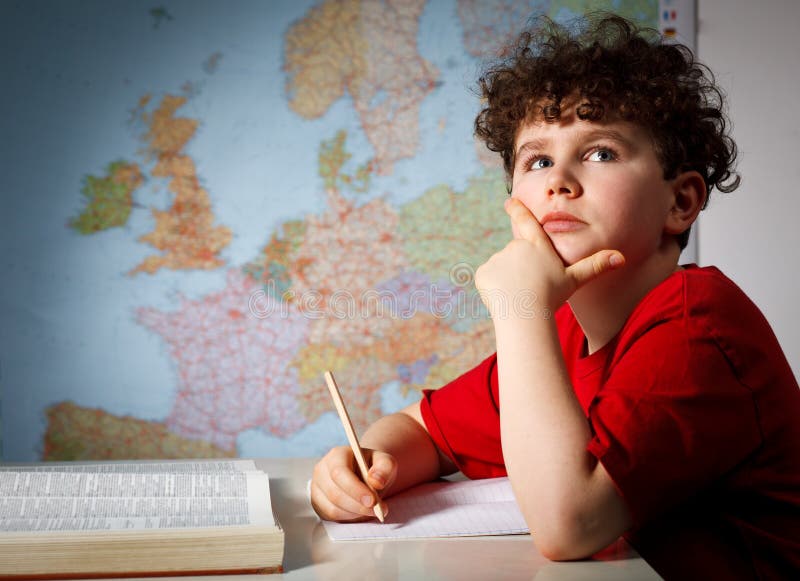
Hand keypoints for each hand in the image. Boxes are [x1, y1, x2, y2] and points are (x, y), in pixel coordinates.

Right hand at [310, 445, 395, 521]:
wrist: (366, 475)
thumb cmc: (374, 468)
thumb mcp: (385, 462)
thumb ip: (385, 468)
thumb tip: (376, 481)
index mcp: (337, 455)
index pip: (339, 473)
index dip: (355, 489)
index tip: (372, 501)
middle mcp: (322, 470)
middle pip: (335, 493)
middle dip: (358, 505)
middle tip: (377, 510)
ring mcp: (317, 488)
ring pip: (332, 508)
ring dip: (355, 513)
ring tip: (372, 511)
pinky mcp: (318, 504)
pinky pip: (331, 516)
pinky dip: (348, 518)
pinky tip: (360, 512)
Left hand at [475, 198, 624, 316]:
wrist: (525, 315)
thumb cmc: (552, 297)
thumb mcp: (575, 280)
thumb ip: (595, 266)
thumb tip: (621, 258)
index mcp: (537, 245)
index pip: (526, 221)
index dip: (517, 209)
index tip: (509, 200)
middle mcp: (516, 247)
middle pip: (516, 256)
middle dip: (520, 269)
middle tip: (529, 287)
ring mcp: (498, 258)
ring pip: (502, 268)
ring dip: (508, 279)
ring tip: (519, 295)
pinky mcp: (484, 272)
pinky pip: (488, 279)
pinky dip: (494, 288)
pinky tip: (504, 298)